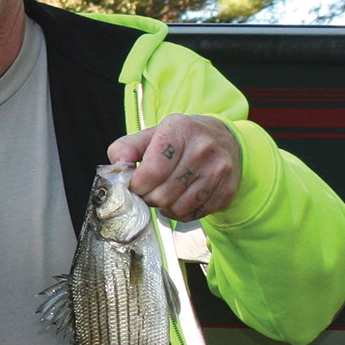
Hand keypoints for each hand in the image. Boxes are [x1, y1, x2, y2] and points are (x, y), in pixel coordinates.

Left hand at [108, 113, 240, 220]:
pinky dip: (180, 213)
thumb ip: (126, 148)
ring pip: (179, 207)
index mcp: (180, 130)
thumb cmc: (179, 139)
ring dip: (163, 207)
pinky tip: (178, 199)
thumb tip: (117, 165)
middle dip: (148, 198)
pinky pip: (194, 214)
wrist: (223, 139)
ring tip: (162, 194)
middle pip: (164, 193)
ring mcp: (219, 170)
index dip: (137, 185)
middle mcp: (203, 148)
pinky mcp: (227, 189)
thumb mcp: (151, 134)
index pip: (152, 171)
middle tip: (147, 191)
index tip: (134, 185)